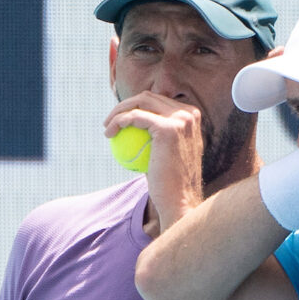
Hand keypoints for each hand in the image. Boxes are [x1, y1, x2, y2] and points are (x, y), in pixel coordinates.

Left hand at [103, 91, 204, 230]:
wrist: (180, 202)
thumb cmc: (168, 185)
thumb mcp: (166, 156)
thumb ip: (156, 137)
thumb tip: (134, 124)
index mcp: (192, 116)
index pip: (158, 101)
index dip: (135, 106)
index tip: (120, 119)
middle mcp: (190, 114)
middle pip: (149, 97)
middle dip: (125, 105)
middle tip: (109, 122)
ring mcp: (181, 120)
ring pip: (141, 102)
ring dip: (119, 111)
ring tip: (107, 127)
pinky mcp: (168, 128)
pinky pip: (135, 117)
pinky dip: (119, 121)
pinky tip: (108, 133)